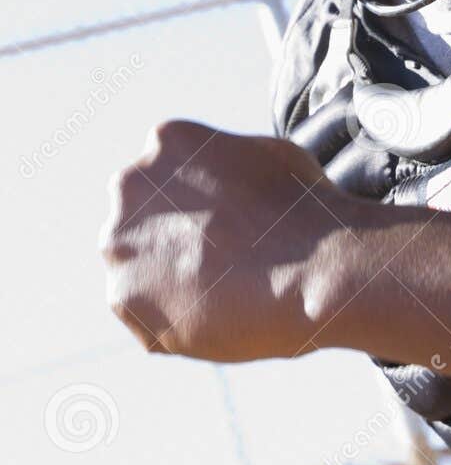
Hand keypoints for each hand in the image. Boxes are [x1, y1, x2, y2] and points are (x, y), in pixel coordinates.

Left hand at [101, 119, 346, 361]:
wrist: (315, 271)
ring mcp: (120, 241)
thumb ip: (226, 165)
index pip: (168, 176)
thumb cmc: (307, 212)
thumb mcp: (268, 157)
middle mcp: (131, 184)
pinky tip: (216, 318)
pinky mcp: (122, 295)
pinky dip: (172, 323)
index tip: (229, 229)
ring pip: (137, 267)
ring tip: (224, 295)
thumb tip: (223, 182)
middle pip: (142, 219)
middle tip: (224, 264)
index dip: (200, 208)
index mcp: (168, 141)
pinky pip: (142, 315)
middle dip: (172, 242)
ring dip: (168, 283)